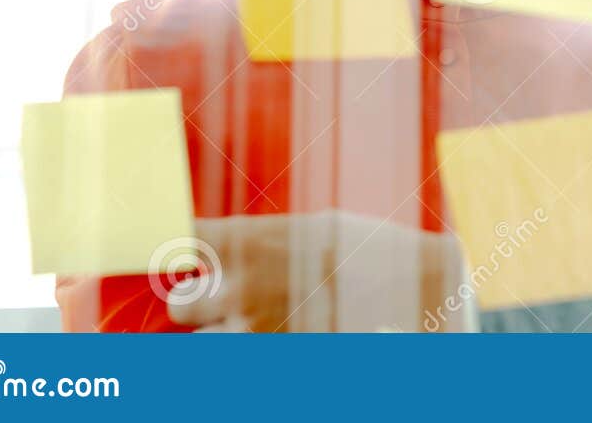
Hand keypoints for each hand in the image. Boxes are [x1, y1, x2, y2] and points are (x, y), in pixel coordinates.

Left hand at [166, 211, 474, 332]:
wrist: (415, 289)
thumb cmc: (367, 248)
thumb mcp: (309, 228)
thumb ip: (260, 241)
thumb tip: (227, 252)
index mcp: (247, 242)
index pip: (178, 241)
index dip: (176, 248)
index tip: (182, 252)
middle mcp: (240, 288)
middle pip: (179, 304)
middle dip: (196, 302)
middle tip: (219, 297)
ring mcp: (253, 332)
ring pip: (201, 345)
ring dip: (218, 335)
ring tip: (250, 323)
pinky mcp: (272, 362)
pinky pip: (234, 364)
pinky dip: (245, 352)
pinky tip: (271, 337)